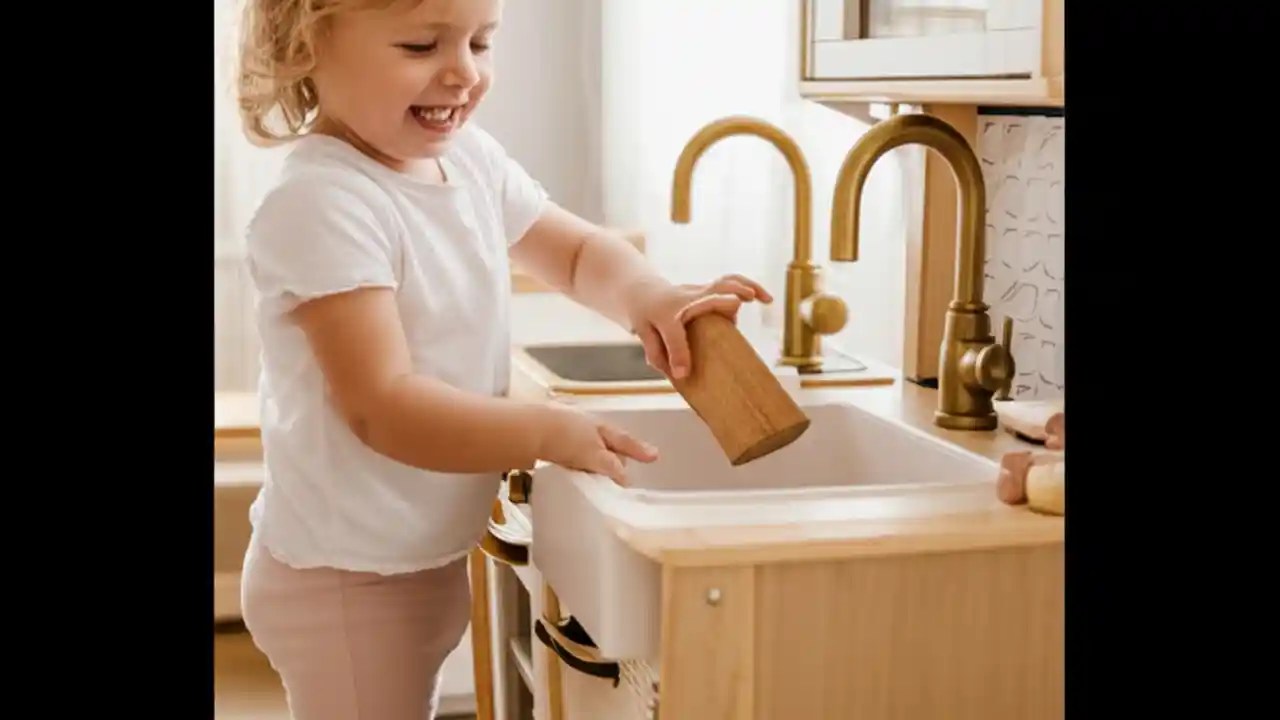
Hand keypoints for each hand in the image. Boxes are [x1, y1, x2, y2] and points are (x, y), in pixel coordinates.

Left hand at [539, 403, 657, 484]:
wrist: (528, 431)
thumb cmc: (566, 438)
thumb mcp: (595, 455)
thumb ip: (612, 466)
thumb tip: (625, 478)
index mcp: (600, 427)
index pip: (624, 440)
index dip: (638, 449)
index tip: (653, 456)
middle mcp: (585, 428)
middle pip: (607, 446)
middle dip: (615, 459)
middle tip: (621, 478)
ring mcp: (566, 435)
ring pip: (587, 453)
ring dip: (593, 465)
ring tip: (596, 482)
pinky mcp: (548, 444)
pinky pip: (569, 459)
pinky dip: (575, 467)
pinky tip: (572, 477)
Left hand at [626, 274, 772, 378]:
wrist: (644, 290)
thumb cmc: (645, 316)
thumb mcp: (644, 334)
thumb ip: (656, 352)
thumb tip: (678, 373)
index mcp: (665, 314)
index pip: (672, 334)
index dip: (678, 354)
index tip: (682, 373)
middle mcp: (685, 300)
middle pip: (704, 297)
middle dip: (719, 302)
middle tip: (736, 306)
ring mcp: (699, 293)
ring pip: (724, 283)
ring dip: (745, 287)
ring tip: (765, 299)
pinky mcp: (710, 292)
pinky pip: (731, 284)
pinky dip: (749, 287)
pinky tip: (765, 298)